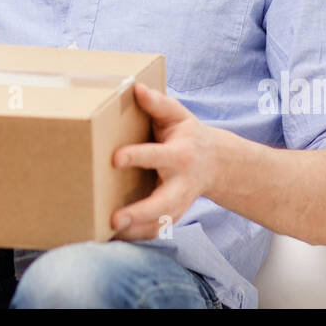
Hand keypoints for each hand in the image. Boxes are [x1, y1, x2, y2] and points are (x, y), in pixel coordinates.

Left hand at [110, 81, 217, 240]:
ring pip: (159, 223)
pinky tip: (114, 237)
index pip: (157, 156)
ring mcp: (179, 203)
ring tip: (109, 233)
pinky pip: (156, 231)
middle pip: (163, 202)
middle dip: (140, 212)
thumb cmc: (188, 134)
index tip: (115, 159)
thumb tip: (135, 87)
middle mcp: (181, 183)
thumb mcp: (177, 114)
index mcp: (180, 154)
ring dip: (136, 231)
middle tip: (116, 219)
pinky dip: (137, 236)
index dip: (136, 156)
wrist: (217, 163)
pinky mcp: (174, 215)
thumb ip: (157, 103)